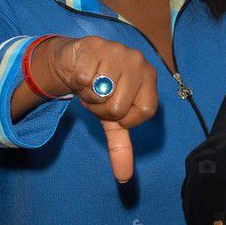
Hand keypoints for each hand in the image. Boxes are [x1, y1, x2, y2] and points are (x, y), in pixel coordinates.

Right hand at [33, 36, 158, 182]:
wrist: (76, 61)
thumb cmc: (101, 89)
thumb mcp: (112, 119)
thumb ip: (121, 146)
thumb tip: (124, 178)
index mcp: (149, 78)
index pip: (145, 111)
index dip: (126, 118)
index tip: (116, 111)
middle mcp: (138, 62)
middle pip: (119, 106)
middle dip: (103, 108)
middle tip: (100, 95)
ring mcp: (118, 51)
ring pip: (100, 94)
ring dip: (89, 95)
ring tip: (91, 84)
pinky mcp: (95, 46)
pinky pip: (84, 79)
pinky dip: (77, 81)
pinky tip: (81, 73)